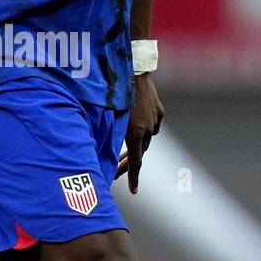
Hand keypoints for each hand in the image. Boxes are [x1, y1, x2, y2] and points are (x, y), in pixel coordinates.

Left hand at [115, 73, 164, 193]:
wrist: (134, 68)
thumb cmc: (113, 92)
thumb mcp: (107, 115)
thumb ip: (108, 134)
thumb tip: (101, 147)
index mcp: (136, 133)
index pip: (136, 162)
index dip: (133, 178)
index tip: (134, 191)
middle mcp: (148, 129)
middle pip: (140, 152)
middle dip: (129, 162)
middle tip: (118, 170)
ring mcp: (156, 120)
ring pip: (147, 138)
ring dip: (136, 143)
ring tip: (124, 144)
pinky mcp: (159, 111)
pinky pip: (152, 124)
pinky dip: (144, 127)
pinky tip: (136, 122)